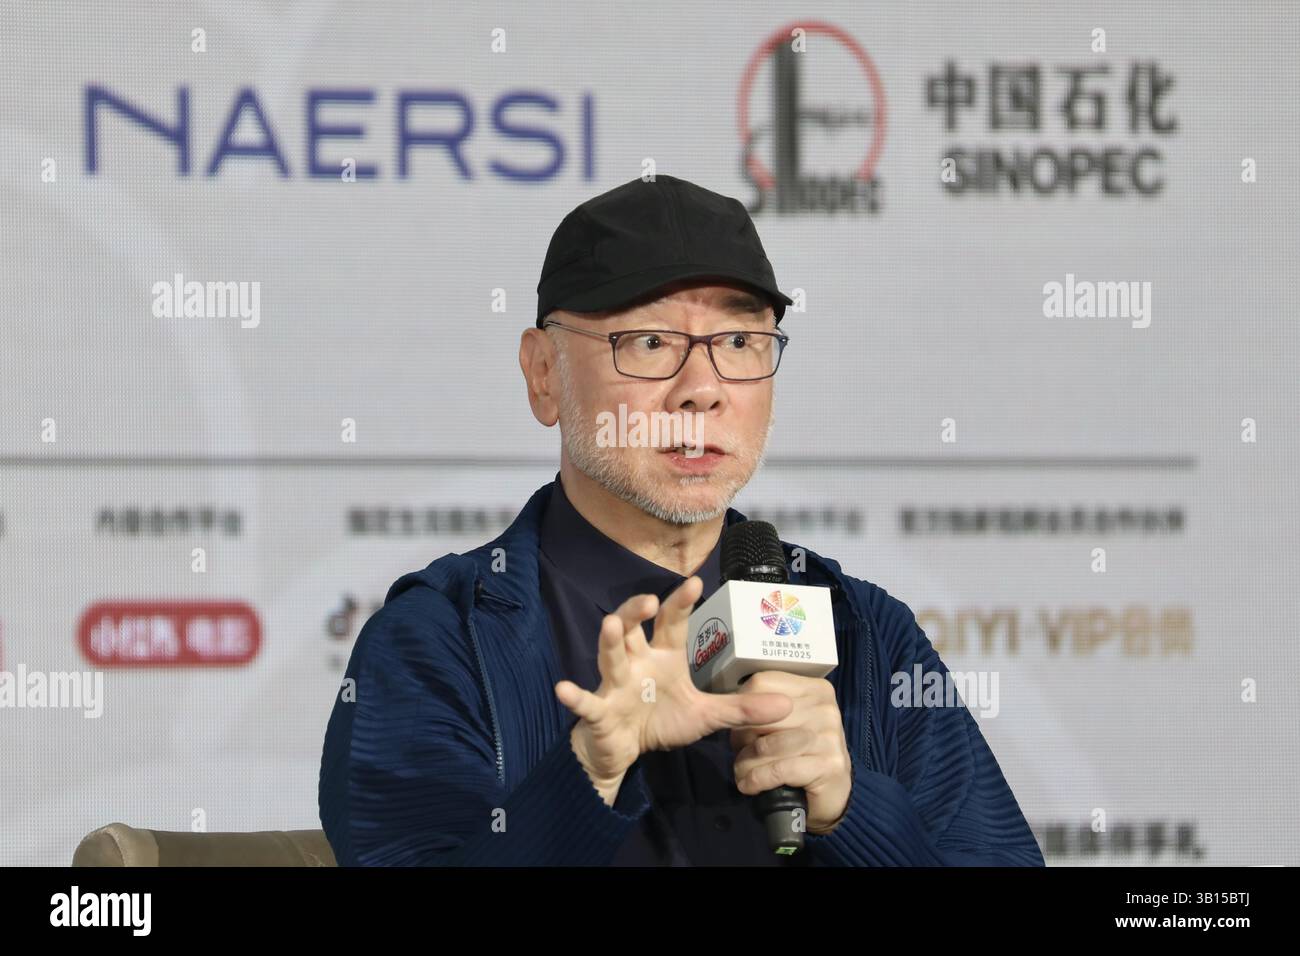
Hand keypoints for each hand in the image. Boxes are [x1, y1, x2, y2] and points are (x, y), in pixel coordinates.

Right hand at [557, 575, 794, 804]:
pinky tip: (565, 689)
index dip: (681, 603)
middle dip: (637, 611)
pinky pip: (587, 701)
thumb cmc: (661, 720)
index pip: (672, 623)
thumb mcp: (706, 715)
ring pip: (610, 656)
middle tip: (647, 599)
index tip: (694, 582)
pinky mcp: (599, 710)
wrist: (623, 750)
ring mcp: (615, 684)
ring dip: (609, 641)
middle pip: (633, 628)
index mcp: (663, 656)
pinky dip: (576, 696)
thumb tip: (787, 705)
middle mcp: (637, 662)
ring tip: (610, 625)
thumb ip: (742, 708)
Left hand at [730, 672, 852, 832]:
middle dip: (741, 737)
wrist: (832, 796)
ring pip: (767, 745)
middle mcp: (826, 707)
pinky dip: (756, 780)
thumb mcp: (782, 723)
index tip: (740, 727)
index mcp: (814, 689)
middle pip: (762, 714)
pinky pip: (778, 770)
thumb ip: (760, 706)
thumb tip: (730, 701)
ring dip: (746, 763)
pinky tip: (750, 786)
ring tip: (743, 772)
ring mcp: (830, 736)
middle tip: (741, 753)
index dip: (742, 706)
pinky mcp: (828, 766)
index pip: (762, 683)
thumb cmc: (800, 755)